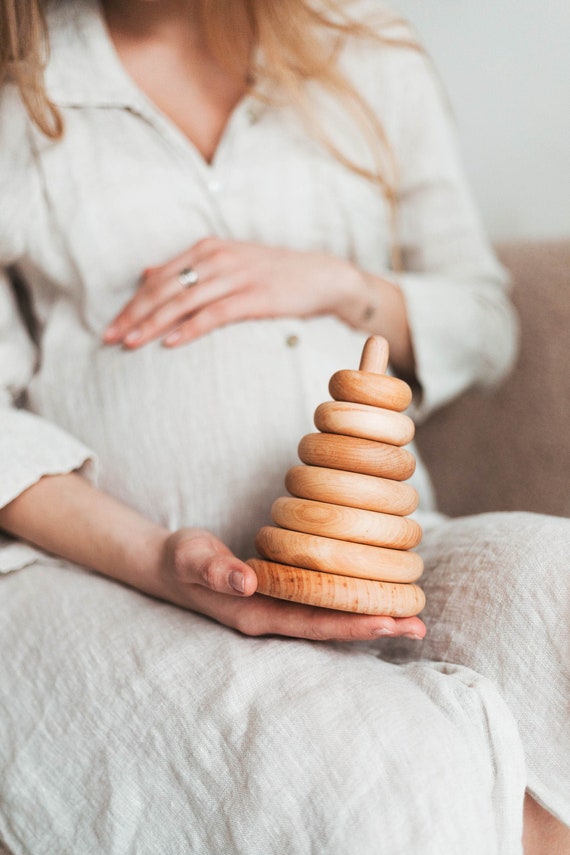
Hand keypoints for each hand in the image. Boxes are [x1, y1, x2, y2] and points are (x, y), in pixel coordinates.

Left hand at [103, 237, 364, 347]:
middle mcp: (218, 258)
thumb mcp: (228, 263)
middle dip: (134, 314)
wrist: (323, 276)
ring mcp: (236, 276)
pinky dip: (189, 328)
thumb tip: (147, 272)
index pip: (160, 277)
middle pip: (165, 288)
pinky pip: (214, 314)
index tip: (113, 324)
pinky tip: (170, 342)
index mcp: (208, 248)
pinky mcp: (254, 297)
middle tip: (110, 336)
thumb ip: (188, 267)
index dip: (133, 302)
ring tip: (131, 343)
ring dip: (153, 324)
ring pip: (183, 301)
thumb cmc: (274, 274)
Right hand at [154, 528, 425, 640]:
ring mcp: (277, 611)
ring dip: (369, 618)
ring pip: (330, 619)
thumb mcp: (192, 557)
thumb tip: (247, 581)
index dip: (350, 624)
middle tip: (418, 625)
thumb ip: (216, 569)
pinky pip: (322, 605)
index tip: (388, 621)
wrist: (170, 566)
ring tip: (411, 618)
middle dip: (373, 626)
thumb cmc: (182, 558)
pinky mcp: (282, 598)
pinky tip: (376, 595)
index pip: (311, 625)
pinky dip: (351, 603)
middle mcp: (271, 618)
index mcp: (254, 613)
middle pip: (330, 629)